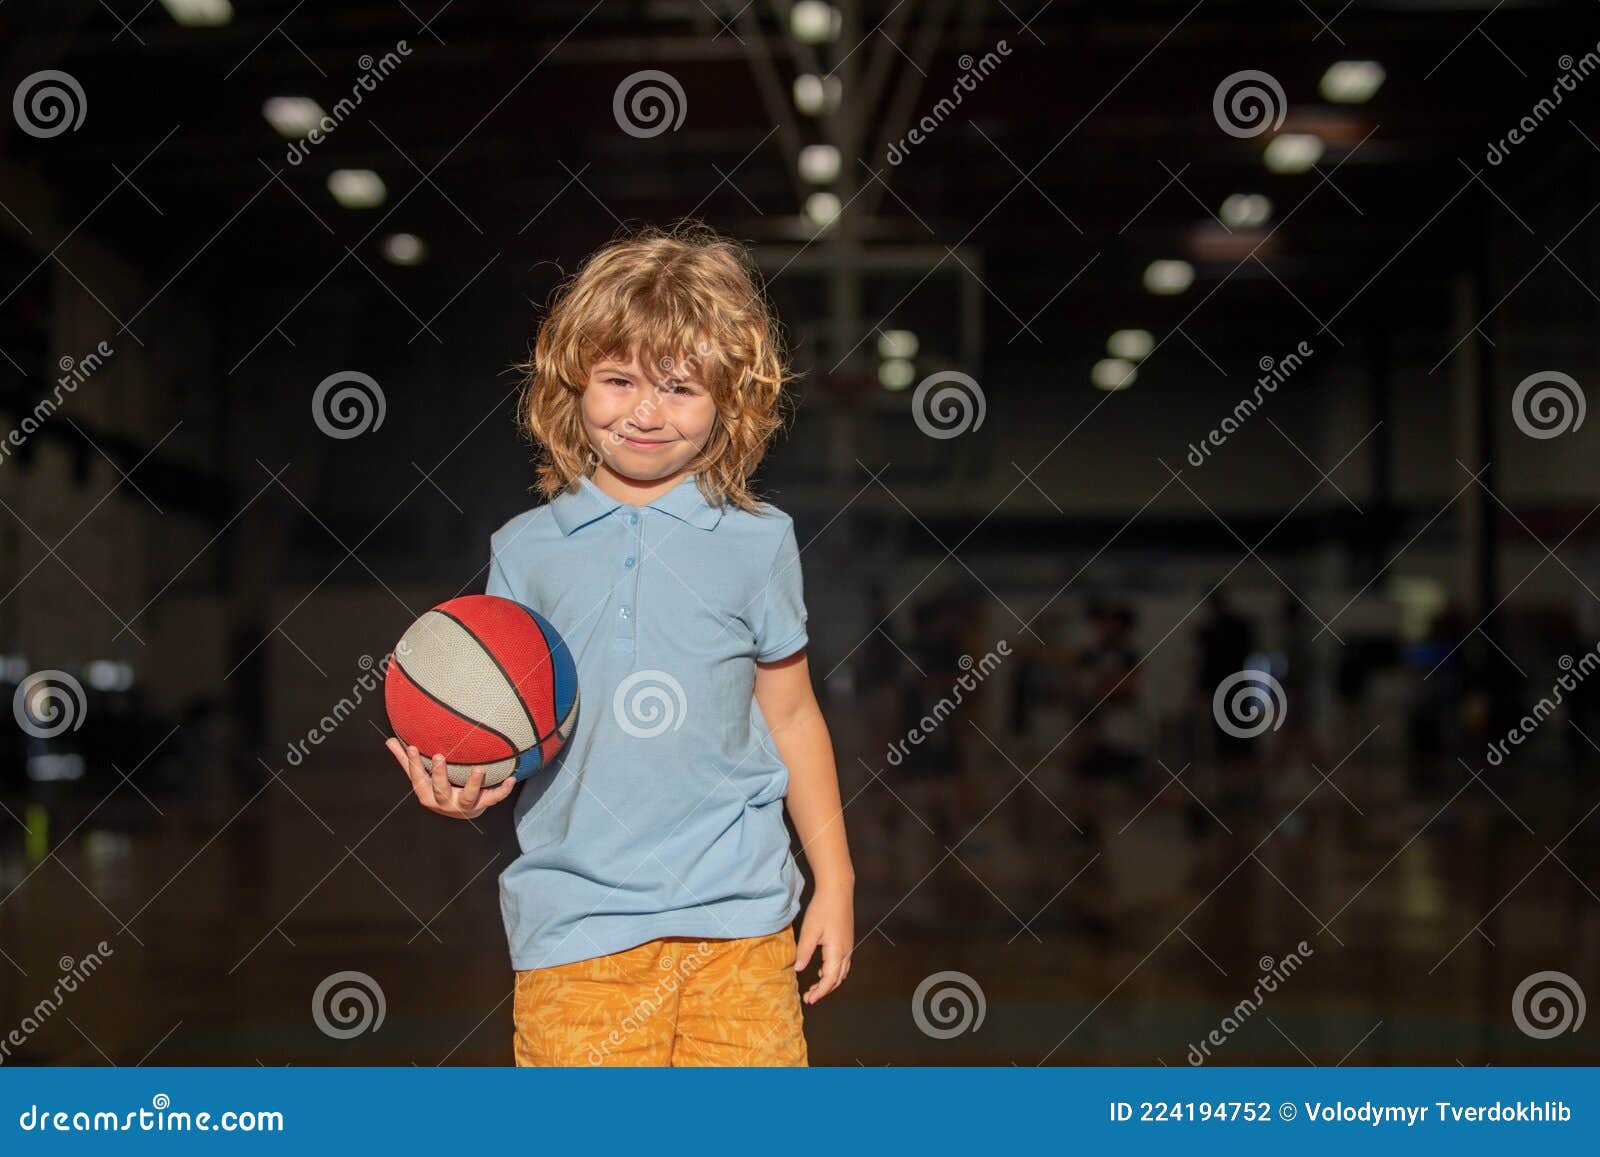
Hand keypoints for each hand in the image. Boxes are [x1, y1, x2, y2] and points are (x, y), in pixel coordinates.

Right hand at [385, 738, 517, 818]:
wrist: (462, 812)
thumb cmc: (439, 789)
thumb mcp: (423, 777)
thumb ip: (407, 761)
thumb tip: (389, 741)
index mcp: (428, 795)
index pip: (418, 779)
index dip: (414, 764)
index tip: (413, 746)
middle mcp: (445, 803)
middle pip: (441, 790)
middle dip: (440, 775)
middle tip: (439, 756)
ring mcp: (465, 806)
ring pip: (469, 797)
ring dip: (474, 784)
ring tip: (479, 769)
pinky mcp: (483, 805)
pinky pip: (494, 798)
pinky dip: (503, 790)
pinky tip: (511, 778)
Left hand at [793, 880, 853, 1003]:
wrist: (838, 890)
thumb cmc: (823, 908)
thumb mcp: (810, 931)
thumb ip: (804, 952)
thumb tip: (797, 969)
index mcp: (837, 952)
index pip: (829, 980)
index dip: (820, 992)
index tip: (808, 999)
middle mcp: (846, 952)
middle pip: (837, 979)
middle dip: (824, 990)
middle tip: (809, 996)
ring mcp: (849, 946)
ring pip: (841, 972)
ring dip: (829, 982)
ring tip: (815, 987)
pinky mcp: (847, 940)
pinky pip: (842, 963)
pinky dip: (833, 972)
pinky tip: (821, 969)